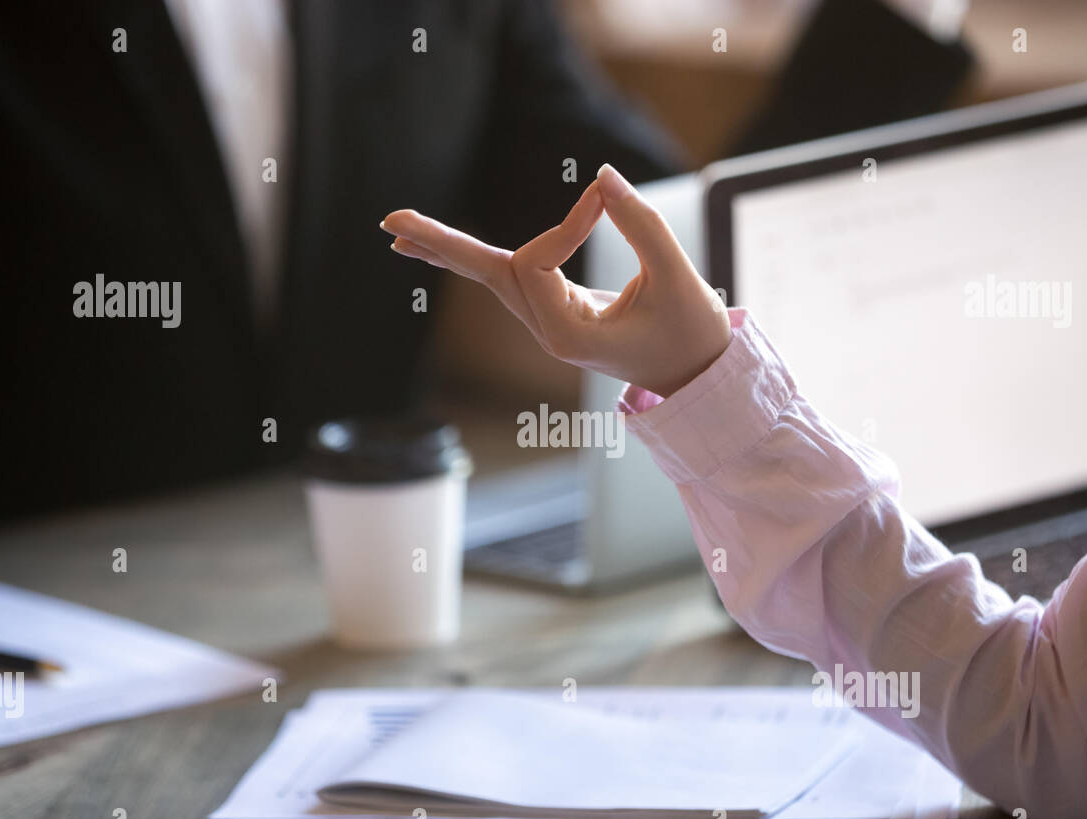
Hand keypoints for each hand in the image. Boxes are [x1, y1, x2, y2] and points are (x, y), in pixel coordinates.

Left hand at [380, 164, 731, 397]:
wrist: (699, 375)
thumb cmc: (692, 334)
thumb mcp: (677, 279)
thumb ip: (641, 225)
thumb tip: (601, 175)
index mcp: (568, 336)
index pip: (540, 262)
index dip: (567, 223)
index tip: (604, 200)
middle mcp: (548, 330)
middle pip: (487, 275)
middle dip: (441, 244)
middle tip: (388, 221)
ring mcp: (547, 320)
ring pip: (489, 274)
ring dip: (444, 247)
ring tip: (393, 227)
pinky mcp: (555, 307)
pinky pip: (506, 275)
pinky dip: (468, 257)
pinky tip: (430, 248)